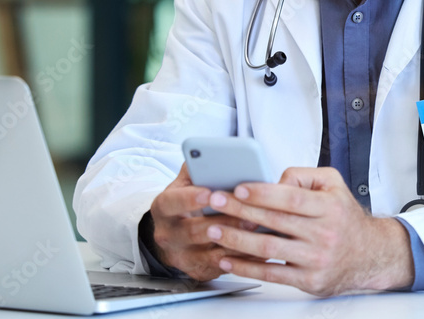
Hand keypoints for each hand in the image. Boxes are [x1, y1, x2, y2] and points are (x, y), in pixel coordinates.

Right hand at [146, 164, 257, 280]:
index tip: (210, 192)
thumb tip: (217, 152)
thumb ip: (199, 167)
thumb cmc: (188, 202)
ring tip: (258, 229)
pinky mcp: (198, 271)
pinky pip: (222, 267)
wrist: (174, 236)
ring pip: (211, 252)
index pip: (172, 202)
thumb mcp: (186, 182)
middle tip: (248, 214)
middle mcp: (168, 234)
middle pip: (194, 231)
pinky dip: (242, 258)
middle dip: (223, 222)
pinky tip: (259, 247)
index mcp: (164, 207)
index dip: (190, 198)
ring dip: (237, 241)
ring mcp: (182, 256)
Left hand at [203, 166, 414, 295]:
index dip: (263, 193)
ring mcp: (316, 259)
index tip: (238, 188)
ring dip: (236, 239)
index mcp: (329, 207)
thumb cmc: (344, 217)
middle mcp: (324, 233)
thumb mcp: (333, 184)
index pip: (291, 198)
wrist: (369, 254)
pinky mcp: (309, 280)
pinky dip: (246, 268)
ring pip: (269, 249)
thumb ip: (304, 176)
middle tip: (215, 203)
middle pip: (274, 222)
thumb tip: (273, 181)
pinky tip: (228, 259)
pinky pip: (271, 274)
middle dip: (240, 211)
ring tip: (214, 229)